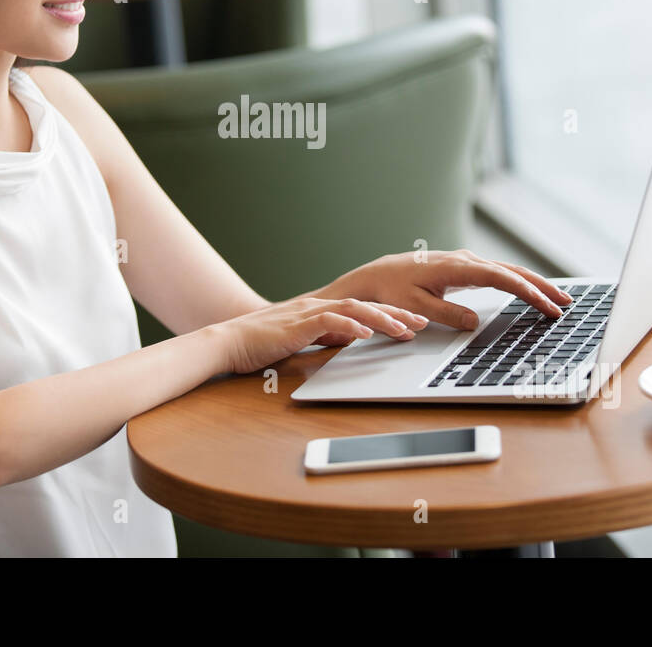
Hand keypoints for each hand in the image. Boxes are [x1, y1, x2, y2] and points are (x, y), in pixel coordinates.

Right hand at [213, 296, 429, 374]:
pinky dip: (351, 326)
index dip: (390, 315)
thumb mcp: (303, 341)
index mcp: (321, 310)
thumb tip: (353, 340)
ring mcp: (309, 313)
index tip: (413, 323)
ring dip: (382, 318)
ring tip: (404, 329)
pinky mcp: (298, 325)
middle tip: (422, 323)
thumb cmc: (261, 346)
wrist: (229, 342)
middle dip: (396, 313)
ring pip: (354, 310)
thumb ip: (327, 338)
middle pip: (366, 305)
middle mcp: (319, 306)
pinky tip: (366, 334)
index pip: (363, 309)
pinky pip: (330, 321)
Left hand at [326, 249, 572, 330]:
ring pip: (509, 271)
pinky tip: (531, 292)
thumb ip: (445, 314)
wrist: (377, 276)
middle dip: (541, 287)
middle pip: (512, 272)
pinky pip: (499, 273)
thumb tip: (475, 322)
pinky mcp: (465, 267)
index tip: (548, 306)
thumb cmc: (392, 291)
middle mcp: (465, 260)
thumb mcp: (415, 307)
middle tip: (566, 304)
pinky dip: (519, 282)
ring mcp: (467, 262)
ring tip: (558, 299)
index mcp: (457, 267)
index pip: (502, 278)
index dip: (528, 293)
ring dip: (534, 284)